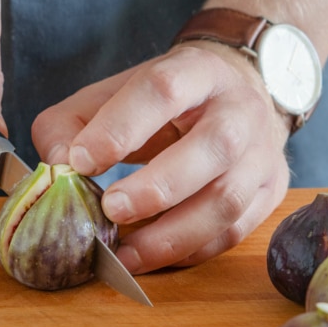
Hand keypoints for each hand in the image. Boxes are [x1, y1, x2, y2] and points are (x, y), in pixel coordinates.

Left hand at [32, 41, 290, 273]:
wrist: (238, 94)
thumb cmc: (164, 100)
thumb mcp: (111, 94)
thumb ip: (70, 123)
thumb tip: (56, 167)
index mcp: (196, 71)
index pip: (163, 89)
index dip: (121, 127)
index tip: (81, 161)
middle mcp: (239, 109)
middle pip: (214, 146)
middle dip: (158, 187)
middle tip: (111, 210)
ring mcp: (262, 152)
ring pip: (229, 199)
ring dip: (173, 235)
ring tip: (125, 253)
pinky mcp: (271, 189)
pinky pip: (235, 230)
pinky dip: (190, 251)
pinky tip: (152, 256)